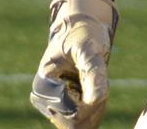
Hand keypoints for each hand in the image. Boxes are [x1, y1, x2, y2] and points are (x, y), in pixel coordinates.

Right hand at [30, 0, 116, 128]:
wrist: (84, 26)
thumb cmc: (84, 33)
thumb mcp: (89, 48)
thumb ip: (93, 73)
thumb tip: (96, 100)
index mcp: (44, 85)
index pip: (69, 114)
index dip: (90, 107)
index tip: (102, 88)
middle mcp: (46, 99)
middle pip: (74, 122)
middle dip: (93, 108)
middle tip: (101, 83)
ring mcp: (55, 104)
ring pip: (80, 124)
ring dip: (96, 108)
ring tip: (98, 82)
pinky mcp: (65, 105)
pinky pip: (83, 120)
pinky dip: (95, 109)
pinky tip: (97, 90)